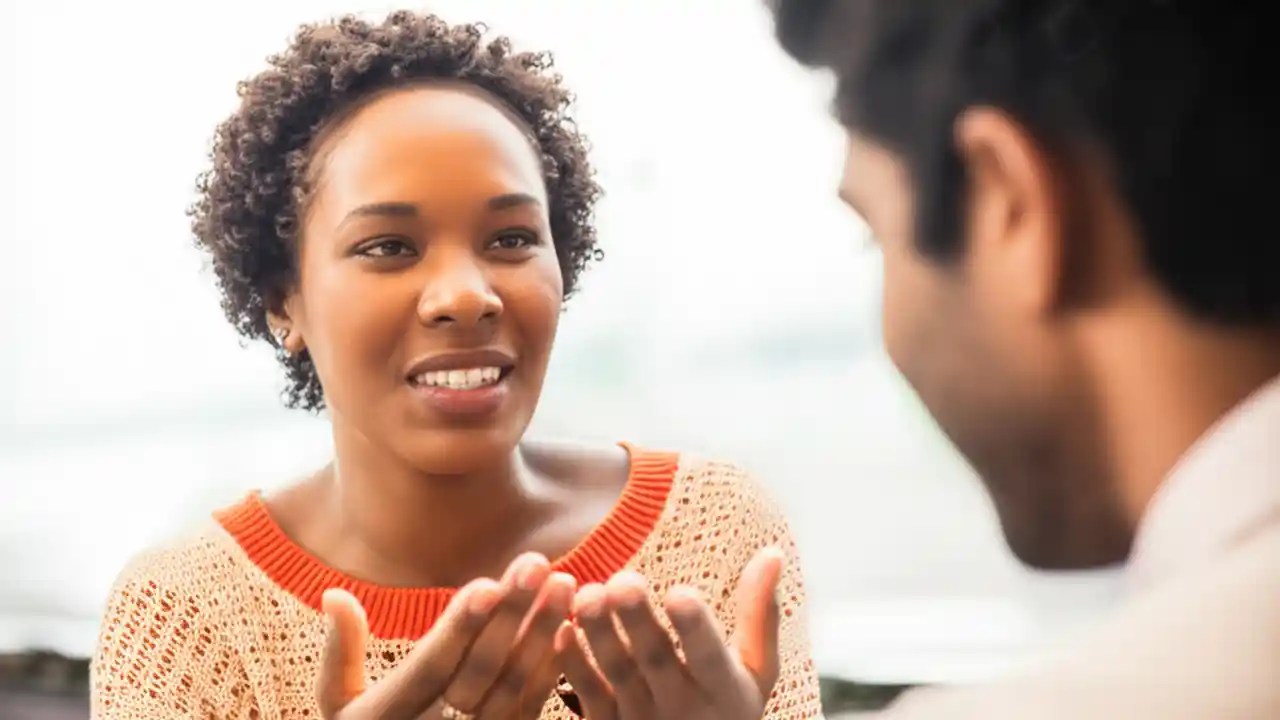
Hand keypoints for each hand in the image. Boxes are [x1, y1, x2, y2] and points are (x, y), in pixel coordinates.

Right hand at [318, 552, 576, 719]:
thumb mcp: (340, 708)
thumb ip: (340, 654)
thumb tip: (335, 594)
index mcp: (390, 715)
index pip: (431, 667)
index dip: (459, 627)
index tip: (487, 584)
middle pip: (482, 672)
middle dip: (512, 616)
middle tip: (538, 564)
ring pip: (516, 687)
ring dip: (542, 635)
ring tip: (565, 584)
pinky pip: (532, 707)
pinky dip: (553, 668)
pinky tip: (571, 627)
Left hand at [554, 547, 784, 719]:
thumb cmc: (729, 710)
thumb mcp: (757, 672)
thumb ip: (761, 614)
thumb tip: (773, 552)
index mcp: (726, 690)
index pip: (711, 657)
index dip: (696, 628)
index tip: (681, 592)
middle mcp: (684, 709)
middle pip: (656, 661)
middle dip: (639, 622)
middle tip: (622, 581)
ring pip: (616, 674)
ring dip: (600, 635)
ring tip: (586, 593)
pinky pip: (588, 695)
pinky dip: (574, 663)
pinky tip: (561, 627)